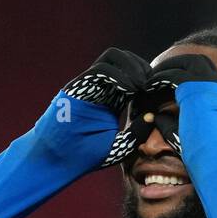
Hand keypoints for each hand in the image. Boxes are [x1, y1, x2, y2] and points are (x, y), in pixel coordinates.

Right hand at [60, 48, 158, 167]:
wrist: (58, 159)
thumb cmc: (86, 155)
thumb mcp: (120, 146)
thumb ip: (136, 133)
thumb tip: (152, 116)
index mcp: (112, 100)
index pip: (133, 77)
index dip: (148, 80)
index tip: (158, 91)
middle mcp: (101, 89)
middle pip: (125, 62)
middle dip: (142, 67)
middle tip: (153, 83)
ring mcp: (88, 85)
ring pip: (113, 58)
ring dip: (132, 66)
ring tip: (142, 84)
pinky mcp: (78, 86)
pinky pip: (100, 70)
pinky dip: (118, 75)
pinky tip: (129, 89)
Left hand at [135, 54, 216, 154]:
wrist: (216, 157)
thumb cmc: (207, 154)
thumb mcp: (194, 135)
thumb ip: (175, 123)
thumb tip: (156, 117)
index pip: (208, 75)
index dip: (190, 73)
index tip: (172, 80)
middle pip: (200, 61)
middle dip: (179, 63)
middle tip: (160, 72)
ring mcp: (210, 85)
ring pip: (187, 62)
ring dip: (168, 67)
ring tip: (152, 78)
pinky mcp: (196, 88)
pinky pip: (173, 75)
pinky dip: (160, 78)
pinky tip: (149, 87)